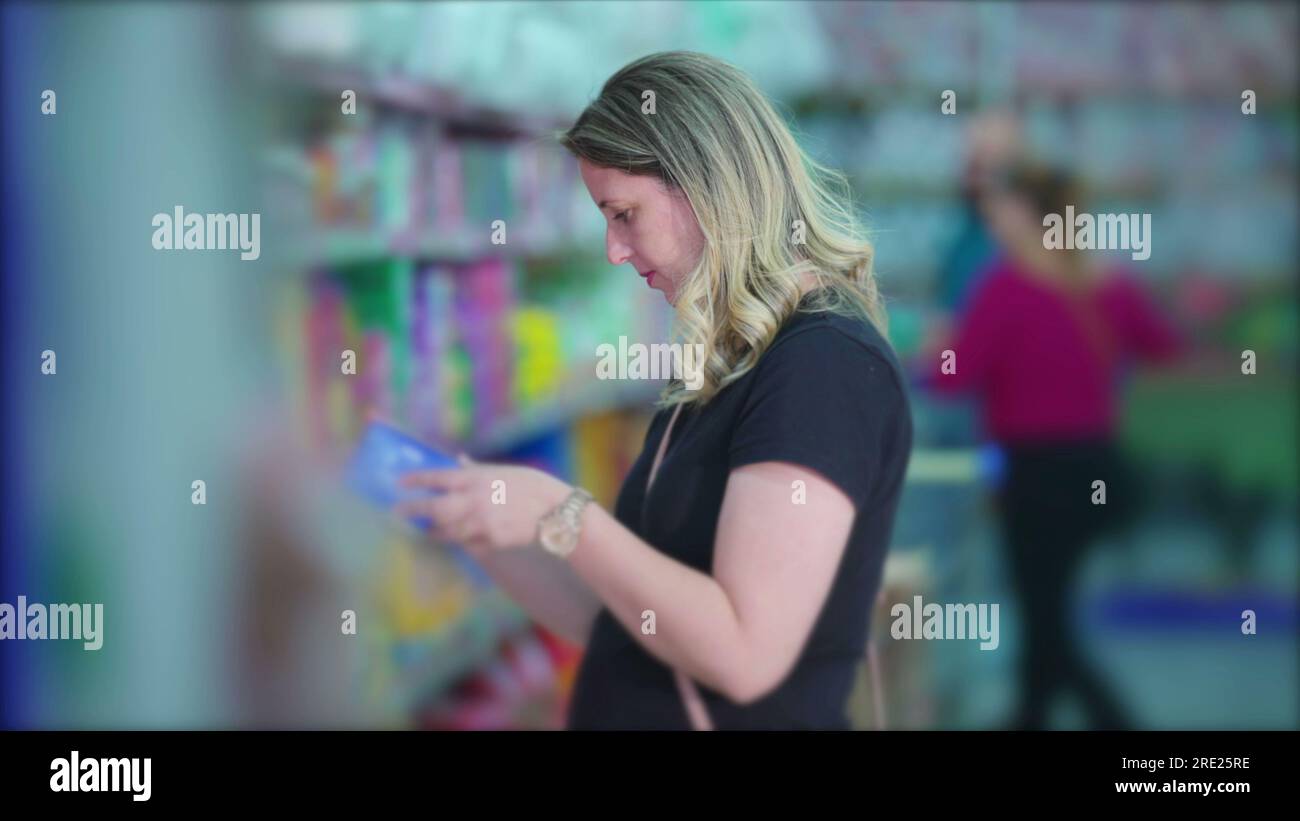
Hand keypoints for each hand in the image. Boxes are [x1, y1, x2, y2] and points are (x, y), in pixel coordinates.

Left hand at [394, 454, 572, 557]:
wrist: (553, 509)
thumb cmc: (529, 485)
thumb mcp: (501, 471)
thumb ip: (476, 469)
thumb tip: (458, 459)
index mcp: (477, 479)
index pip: (438, 478)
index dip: (416, 480)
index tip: (399, 482)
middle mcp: (475, 500)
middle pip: (435, 509)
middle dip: (414, 510)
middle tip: (398, 511)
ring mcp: (482, 522)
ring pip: (448, 531)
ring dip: (435, 532)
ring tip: (427, 530)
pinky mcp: (491, 541)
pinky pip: (468, 544)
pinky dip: (461, 542)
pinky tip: (459, 539)